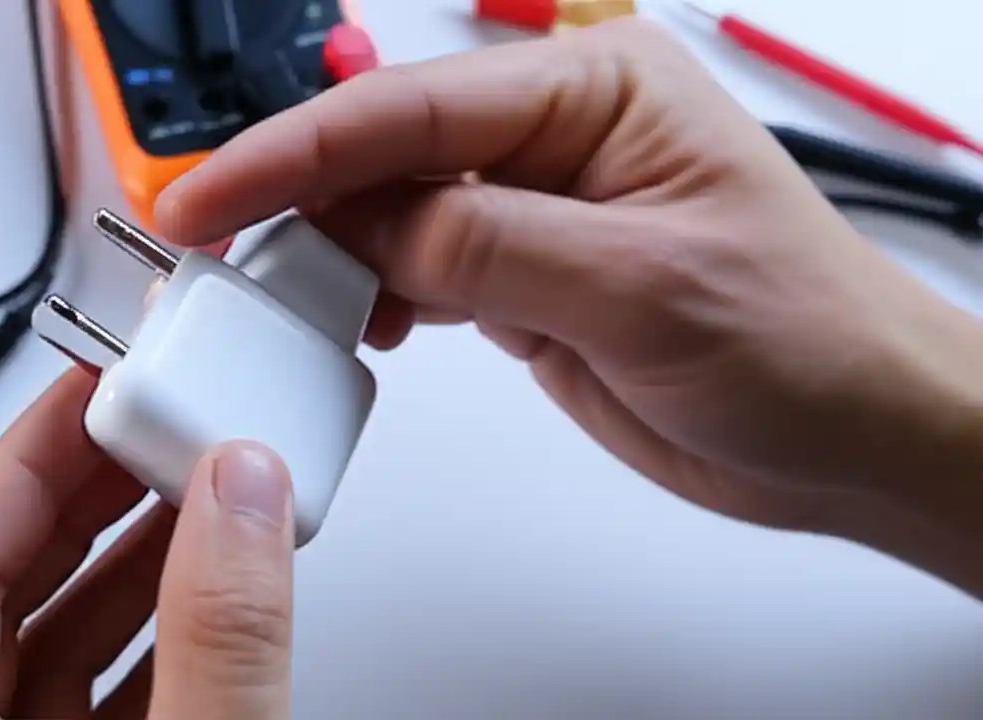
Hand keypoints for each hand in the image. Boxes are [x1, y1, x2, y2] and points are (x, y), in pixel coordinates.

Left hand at [0, 369, 294, 718]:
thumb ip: (217, 640)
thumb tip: (243, 493)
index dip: (30, 455)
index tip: (103, 387)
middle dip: (93, 495)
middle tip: (165, 428)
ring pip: (49, 640)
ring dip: (134, 564)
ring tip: (210, 503)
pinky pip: (89, 694)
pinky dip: (155, 639)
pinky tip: (218, 603)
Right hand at [156, 20, 982, 595]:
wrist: (846, 432)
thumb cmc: (799, 335)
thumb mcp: (636, 284)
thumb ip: (484, 244)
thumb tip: (360, 224)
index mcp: (596, 92)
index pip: (413, 108)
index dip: (296, 153)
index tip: (209, 196)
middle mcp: (557, 139)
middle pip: (388, 151)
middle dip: (295, 199)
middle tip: (205, 249)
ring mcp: (535, 211)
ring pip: (393, 213)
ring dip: (325, 253)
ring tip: (266, 296)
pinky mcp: (524, 279)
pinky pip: (417, 270)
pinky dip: (369, 296)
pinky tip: (345, 321)